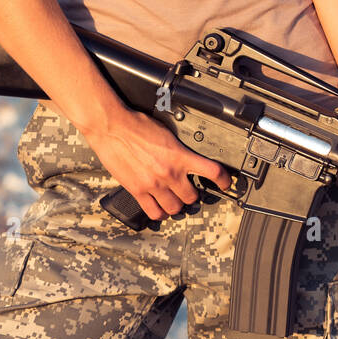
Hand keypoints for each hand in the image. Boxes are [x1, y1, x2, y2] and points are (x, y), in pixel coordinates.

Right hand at [82, 103, 231, 222]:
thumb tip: (183, 155)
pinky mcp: (138, 191)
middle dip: (192, 196)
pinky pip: (154, 212)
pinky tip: (159, 209)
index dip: (223, 180)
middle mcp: (169, 173)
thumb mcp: (165, 132)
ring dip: (176, 206)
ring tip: (173, 201)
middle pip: (192, 197)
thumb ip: (176, 148)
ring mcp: (154, 184)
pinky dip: (159, 213)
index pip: (212, 171)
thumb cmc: (135, 124)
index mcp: (179, 155)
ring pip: (174, 209)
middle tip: (189, 193)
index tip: (225, 183)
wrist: (112, 128)